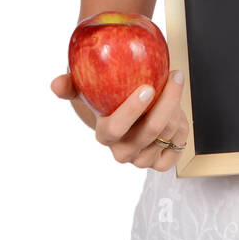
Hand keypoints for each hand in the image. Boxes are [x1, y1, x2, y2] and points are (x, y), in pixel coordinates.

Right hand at [50, 70, 187, 172]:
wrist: (130, 112)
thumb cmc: (107, 98)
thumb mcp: (87, 88)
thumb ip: (71, 85)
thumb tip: (56, 84)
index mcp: (105, 135)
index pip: (115, 128)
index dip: (132, 111)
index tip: (147, 88)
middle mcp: (123, 151)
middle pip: (149, 131)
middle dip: (166, 103)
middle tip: (174, 77)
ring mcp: (143, 159)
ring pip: (167, 134)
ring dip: (176, 107)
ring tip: (174, 85)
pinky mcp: (161, 162)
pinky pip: (178, 145)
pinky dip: (182, 126)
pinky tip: (177, 110)